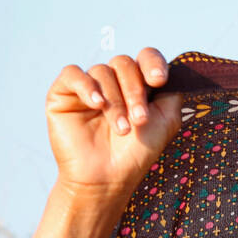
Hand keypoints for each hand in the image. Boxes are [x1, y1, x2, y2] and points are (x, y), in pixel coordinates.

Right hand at [45, 48, 181, 202]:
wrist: (106, 179)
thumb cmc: (136, 154)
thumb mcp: (166, 122)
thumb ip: (172, 93)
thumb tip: (174, 70)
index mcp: (138, 86)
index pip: (145, 58)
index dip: (152, 63)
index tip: (159, 79)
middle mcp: (113, 83)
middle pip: (125, 64)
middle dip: (135, 90)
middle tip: (140, 120)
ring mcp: (89, 87)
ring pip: (102, 71)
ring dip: (116, 101)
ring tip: (122, 129)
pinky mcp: (64, 93)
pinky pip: (73, 74)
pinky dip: (87, 87)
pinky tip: (97, 104)